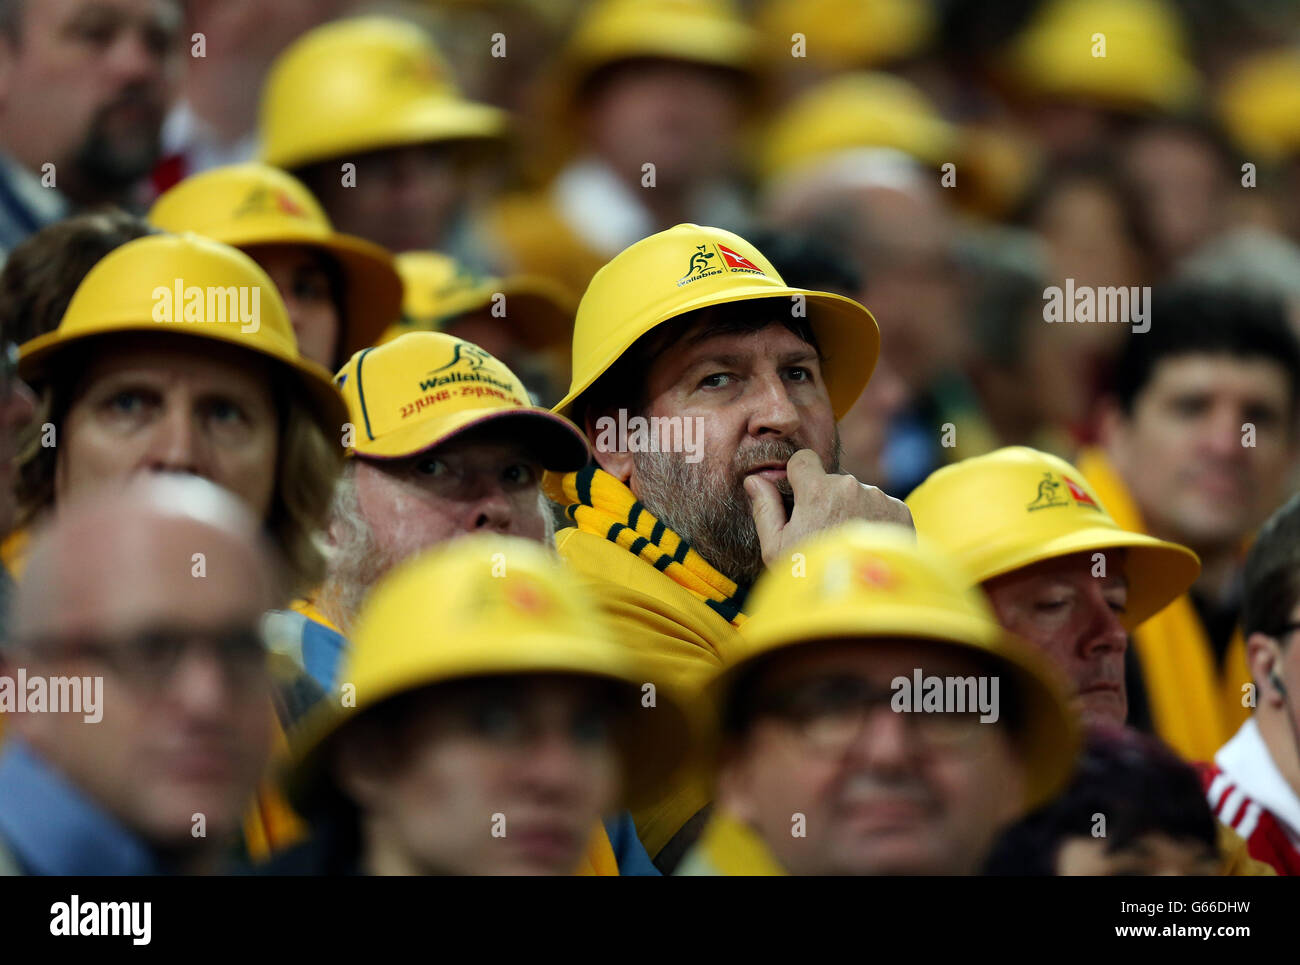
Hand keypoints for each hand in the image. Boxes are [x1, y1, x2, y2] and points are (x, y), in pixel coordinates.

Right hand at [743, 448, 912, 568]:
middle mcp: (851, 486)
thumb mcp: (775, 548)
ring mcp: (879, 498)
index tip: (798, 496)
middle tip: (823, 533)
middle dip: (827, 500)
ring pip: (858, 494)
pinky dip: (874, 521)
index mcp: (818, 490)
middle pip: (832, 481)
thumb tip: (754, 481)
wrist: (860, 601)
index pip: (804, 459)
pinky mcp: (900, 511)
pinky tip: (866, 548)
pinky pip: (881, 507)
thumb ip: (764, 508)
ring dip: (852, 510)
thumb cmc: (811, 577)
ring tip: (847, 545)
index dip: (798, 476)